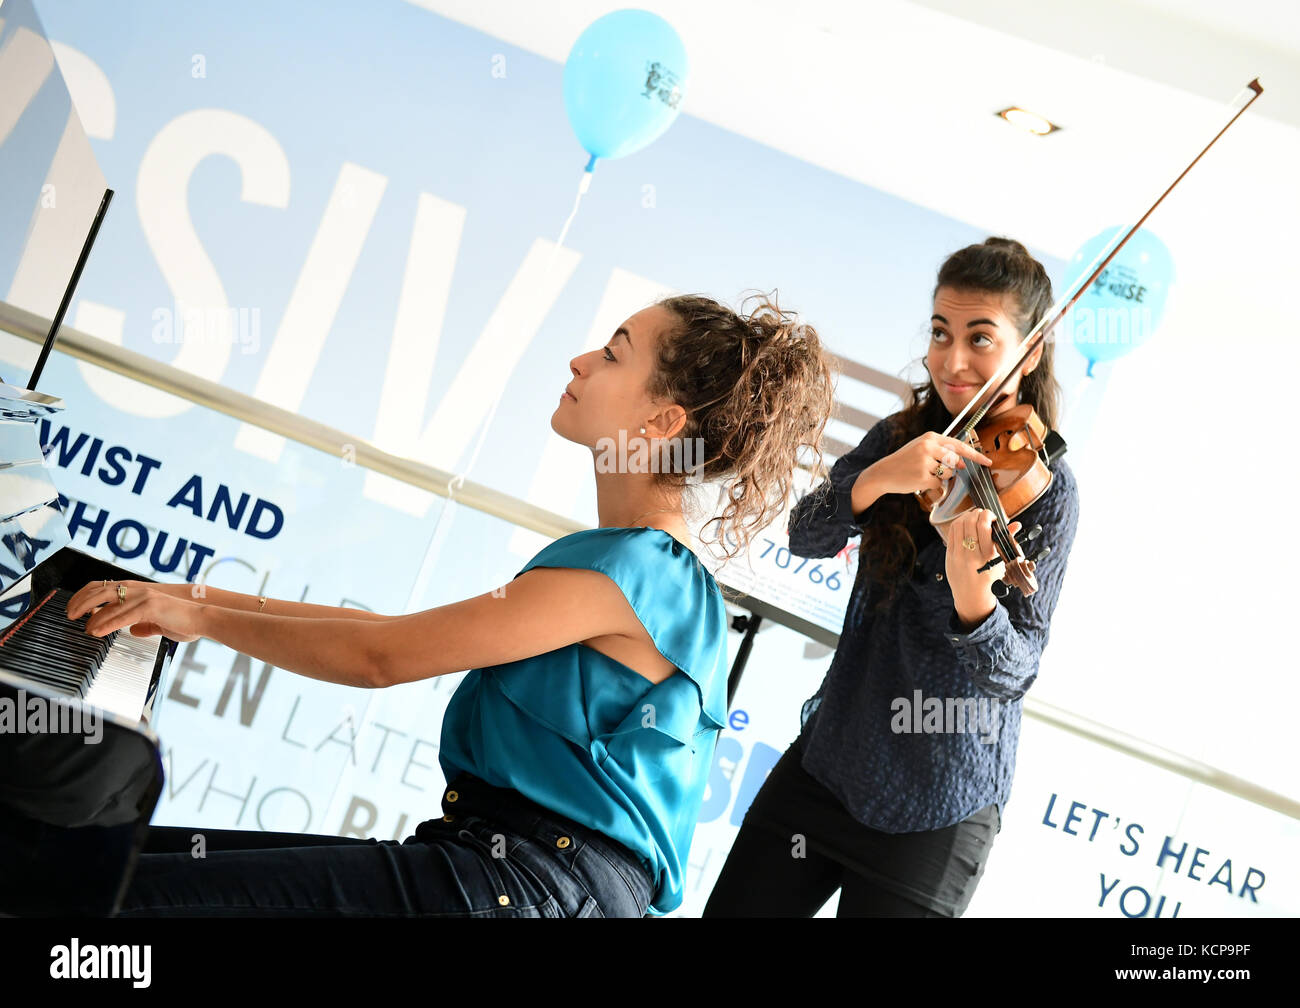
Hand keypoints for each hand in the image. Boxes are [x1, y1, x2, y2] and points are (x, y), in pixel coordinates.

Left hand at [66, 580, 204, 641]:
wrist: (202, 618)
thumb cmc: (184, 620)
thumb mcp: (159, 622)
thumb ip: (145, 624)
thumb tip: (134, 630)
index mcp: (138, 591)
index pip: (104, 586)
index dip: (85, 595)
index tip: (74, 608)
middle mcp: (138, 590)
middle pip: (100, 590)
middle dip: (81, 603)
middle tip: (69, 615)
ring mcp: (143, 597)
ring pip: (108, 605)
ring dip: (92, 618)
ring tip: (84, 629)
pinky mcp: (149, 607)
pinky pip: (121, 616)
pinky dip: (106, 624)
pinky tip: (97, 631)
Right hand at [863, 432, 991, 497]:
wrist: (883, 472)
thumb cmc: (904, 461)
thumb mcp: (921, 449)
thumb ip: (942, 452)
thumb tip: (962, 464)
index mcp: (930, 437)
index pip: (959, 445)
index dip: (975, 455)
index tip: (987, 461)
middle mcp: (929, 447)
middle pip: (955, 461)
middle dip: (951, 468)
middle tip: (935, 469)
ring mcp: (926, 462)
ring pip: (948, 474)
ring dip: (939, 478)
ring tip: (922, 473)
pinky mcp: (922, 476)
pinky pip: (938, 485)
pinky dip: (930, 485)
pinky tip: (917, 480)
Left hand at [943, 509, 1027, 628]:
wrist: (972, 595)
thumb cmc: (990, 578)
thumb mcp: (1001, 561)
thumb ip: (1007, 541)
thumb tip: (1015, 524)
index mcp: (987, 556)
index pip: (983, 526)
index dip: (987, 515)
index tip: (992, 516)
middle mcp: (971, 555)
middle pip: (970, 522)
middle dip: (977, 513)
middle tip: (983, 515)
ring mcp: (958, 555)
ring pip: (959, 524)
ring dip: (967, 516)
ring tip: (974, 517)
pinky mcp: (949, 555)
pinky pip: (951, 532)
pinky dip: (959, 523)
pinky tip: (965, 524)